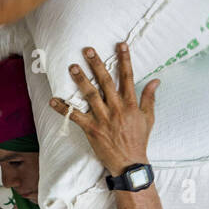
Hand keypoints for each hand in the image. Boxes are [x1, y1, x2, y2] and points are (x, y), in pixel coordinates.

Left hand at [49, 42, 156, 176]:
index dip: (124, 59)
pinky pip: (75, 116)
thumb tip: (156, 80)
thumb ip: (149, 98)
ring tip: (73, 67)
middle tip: (88, 50)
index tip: (120, 45)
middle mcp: (116, 108)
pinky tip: (53, 100)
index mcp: (130, 104)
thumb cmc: (139, 140)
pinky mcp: (91, 129)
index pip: (128, 77)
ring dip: (81, 80)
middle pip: (106, 82)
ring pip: (90, 95)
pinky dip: (63, 109)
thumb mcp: (148, 118)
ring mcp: (103, 118)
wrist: (130, 162)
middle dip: (97, 64)